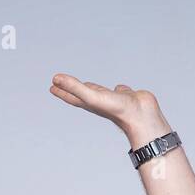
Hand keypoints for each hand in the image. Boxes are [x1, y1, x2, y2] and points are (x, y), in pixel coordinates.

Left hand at [49, 74, 170, 146]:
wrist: (142, 115)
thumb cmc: (116, 110)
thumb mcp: (90, 97)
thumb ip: (74, 87)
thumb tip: (55, 79)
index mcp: (89, 103)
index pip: (71, 96)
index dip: (61, 90)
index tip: (52, 85)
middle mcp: (100, 102)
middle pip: (82, 94)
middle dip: (73, 89)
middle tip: (65, 84)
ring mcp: (114, 99)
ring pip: (101, 92)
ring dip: (94, 88)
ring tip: (89, 85)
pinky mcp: (127, 96)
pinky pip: (121, 90)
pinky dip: (119, 88)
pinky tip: (119, 87)